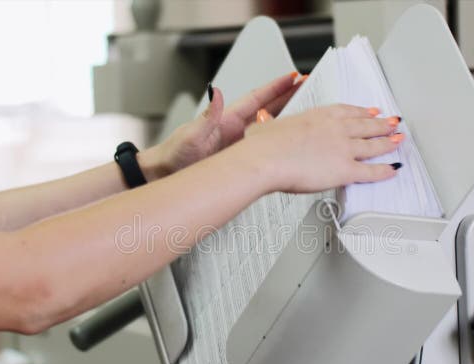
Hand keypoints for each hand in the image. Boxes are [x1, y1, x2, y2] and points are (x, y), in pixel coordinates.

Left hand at [149, 72, 304, 177]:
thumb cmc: (174, 156)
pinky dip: (278, 140)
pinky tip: (291, 141)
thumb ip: (206, 117)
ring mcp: (239, 144)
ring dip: (287, 117)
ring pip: (269, 127)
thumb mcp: (191, 136)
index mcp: (227, 121)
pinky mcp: (239, 158)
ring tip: (308, 110)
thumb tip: (215, 93)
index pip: (257, 99)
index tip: (293, 77)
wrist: (164, 175)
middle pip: (268, 109)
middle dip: (289, 97)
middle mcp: (235, 130)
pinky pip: (264, 146)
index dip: (275, 88)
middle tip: (308, 87)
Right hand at [240, 104, 403, 193]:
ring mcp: (343, 148)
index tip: (370, 110)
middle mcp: (335, 129)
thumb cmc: (263, 146)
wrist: (266, 159)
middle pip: (365, 125)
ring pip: (373, 145)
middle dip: (381, 124)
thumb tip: (261, 127)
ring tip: (398, 141)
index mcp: (318, 116)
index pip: (347, 111)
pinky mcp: (345, 170)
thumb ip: (270, 126)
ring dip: (388, 143)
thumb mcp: (265, 126)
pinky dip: (384, 171)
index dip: (362, 111)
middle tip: (392, 123)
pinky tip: (393, 170)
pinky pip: (371, 172)